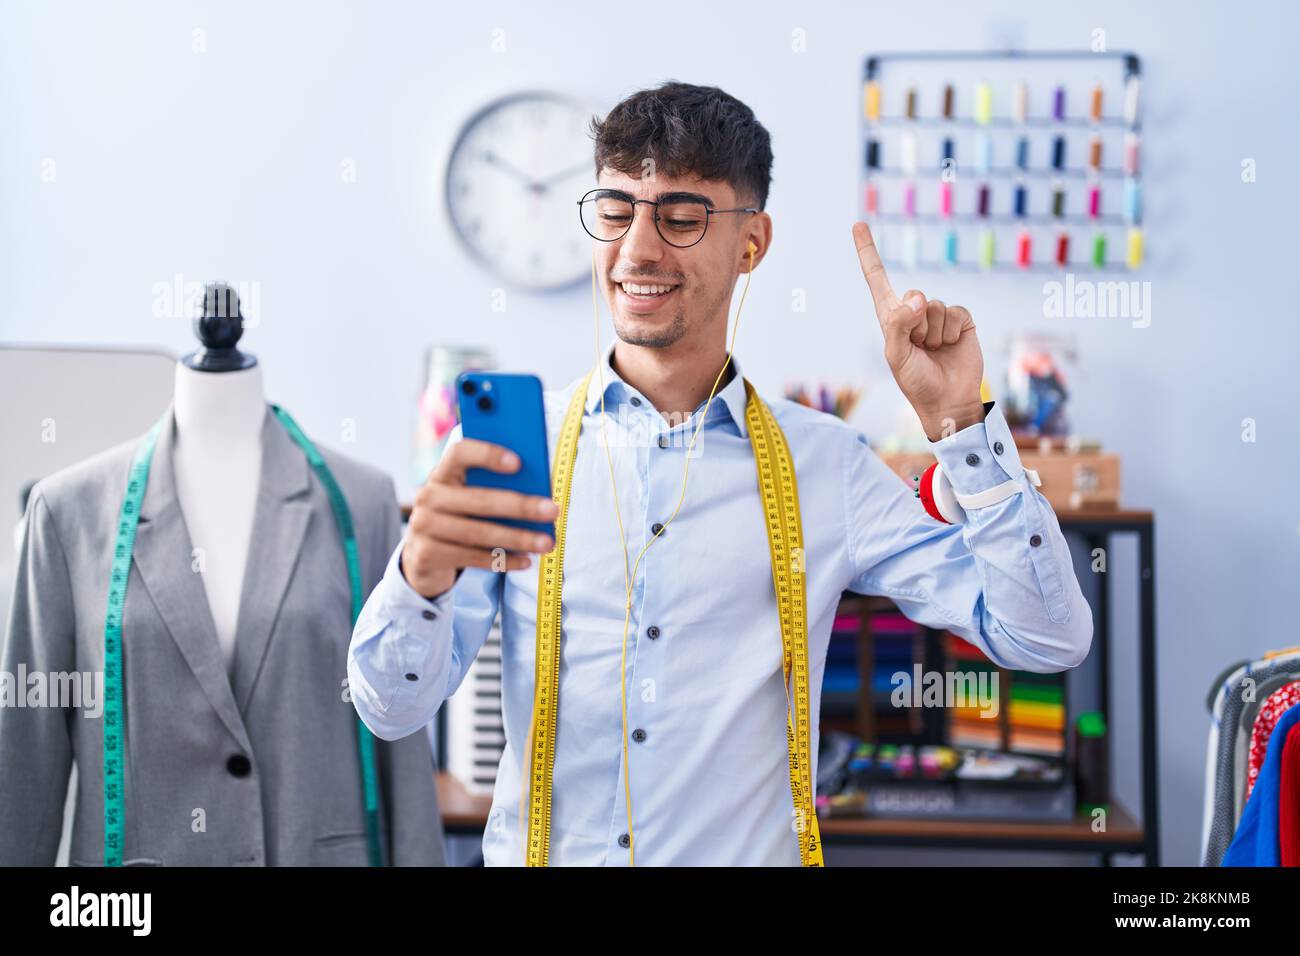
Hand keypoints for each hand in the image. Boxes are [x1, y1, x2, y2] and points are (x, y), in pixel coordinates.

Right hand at [402, 438, 557, 598]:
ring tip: (546, 543)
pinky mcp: (426, 554)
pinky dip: (503, 560)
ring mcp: (423, 526)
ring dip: (518, 539)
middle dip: (521, 506)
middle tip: (552, 511)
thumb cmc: (460, 517)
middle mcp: (428, 496)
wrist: (423, 555)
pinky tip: (526, 561)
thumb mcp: (468, 496)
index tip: (519, 462)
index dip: (488, 455)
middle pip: (479, 499)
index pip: (460, 453)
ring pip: (479, 533)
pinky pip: (472, 557)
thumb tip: (538, 491)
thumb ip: (492, 487)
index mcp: (442, 473)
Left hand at [852, 221, 985, 440]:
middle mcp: (913, 312)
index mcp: (890, 318)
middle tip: (920, 349)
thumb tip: (916, 297)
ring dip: (934, 333)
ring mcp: (937, 315)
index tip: (858, 225)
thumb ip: (899, 325)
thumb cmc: (916, 381)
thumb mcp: (897, 356)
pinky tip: (950, 347)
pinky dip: (951, 332)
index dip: (868, 251)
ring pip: (934, 306)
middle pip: (914, 296)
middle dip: (916, 325)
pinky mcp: (960, 319)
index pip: (877, 279)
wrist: (948, 400)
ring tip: (934, 351)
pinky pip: (954, 312)